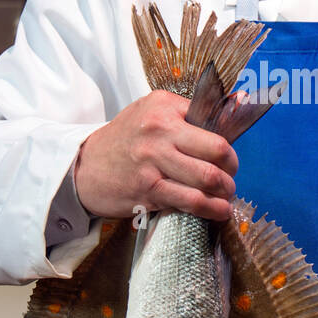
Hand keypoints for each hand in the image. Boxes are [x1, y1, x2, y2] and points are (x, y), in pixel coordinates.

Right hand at [74, 91, 237, 220]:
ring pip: (207, 178)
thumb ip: (184, 114)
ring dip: (225, 191)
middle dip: (232, 168)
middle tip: (230, 176)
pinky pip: (190, 201)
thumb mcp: (149, 113)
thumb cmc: (123, 141)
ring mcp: (153, 160)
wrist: (84, 166)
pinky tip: (219, 211)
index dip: (226, 142)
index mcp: (163, 106)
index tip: (228, 156)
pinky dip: (211, 208)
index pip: (211, 121)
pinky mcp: (148, 189)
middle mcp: (159, 130)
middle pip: (217, 150)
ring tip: (226, 195)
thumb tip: (233, 111)